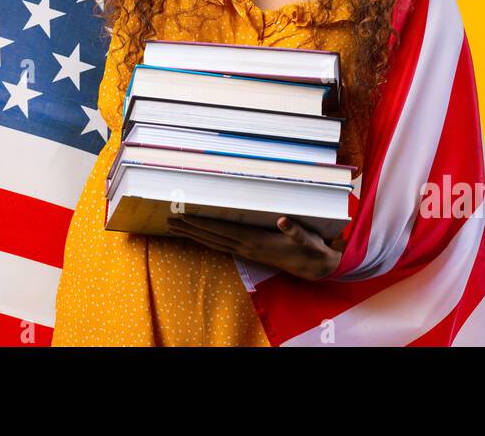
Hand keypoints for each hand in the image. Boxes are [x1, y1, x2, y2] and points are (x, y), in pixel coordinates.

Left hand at [166, 213, 341, 280]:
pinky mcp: (249, 253)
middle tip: (169, 220)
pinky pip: (221, 246)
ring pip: (214, 243)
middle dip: (190, 229)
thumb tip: (282, 220)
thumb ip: (295, 230)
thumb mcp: (307, 238)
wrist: (315, 267)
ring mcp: (246, 252)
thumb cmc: (311, 248)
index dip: (203, 224)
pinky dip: (206, 241)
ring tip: (176, 227)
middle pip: (212, 238)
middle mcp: (247, 248)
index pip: (222, 231)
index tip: (185, 216)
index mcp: (256, 241)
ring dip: (194, 236)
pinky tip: (198, 237)